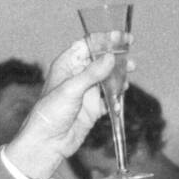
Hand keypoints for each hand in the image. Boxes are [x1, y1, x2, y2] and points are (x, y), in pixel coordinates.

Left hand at [6, 38, 122, 178]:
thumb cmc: (51, 112)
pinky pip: (109, 99)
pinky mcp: (93, 108)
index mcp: (67, 65)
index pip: (88, 46)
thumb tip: (111, 58)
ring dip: (119, 77)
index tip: (121, 36)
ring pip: (107, 79)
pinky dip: (116, 99)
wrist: (48, 142)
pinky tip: (119, 102)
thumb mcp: (71, 89)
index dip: (104, 40)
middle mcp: (77, 76)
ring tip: (129, 76)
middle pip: (100, 61)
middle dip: (116, 58)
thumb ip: (92, 73)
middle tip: (130, 55)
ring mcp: (86, 92)